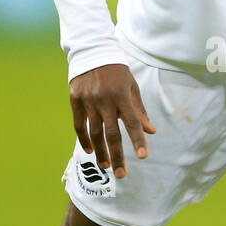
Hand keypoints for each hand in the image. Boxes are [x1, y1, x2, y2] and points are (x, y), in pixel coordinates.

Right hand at [69, 64, 155, 178]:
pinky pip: (79, 125)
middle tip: (121, 174)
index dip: (138, 140)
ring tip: (106, 165)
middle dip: (117, 155)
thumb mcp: (132, 87)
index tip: (143, 156)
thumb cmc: (117, 71)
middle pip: (111, 133)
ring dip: (100, 151)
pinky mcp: (75, 100)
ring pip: (94, 132)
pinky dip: (84, 139)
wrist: (91, 51)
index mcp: (121, 95)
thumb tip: (151, 131)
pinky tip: (90, 150)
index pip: (132, 122)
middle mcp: (104, 100)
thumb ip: (139, 110)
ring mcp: (88, 101)